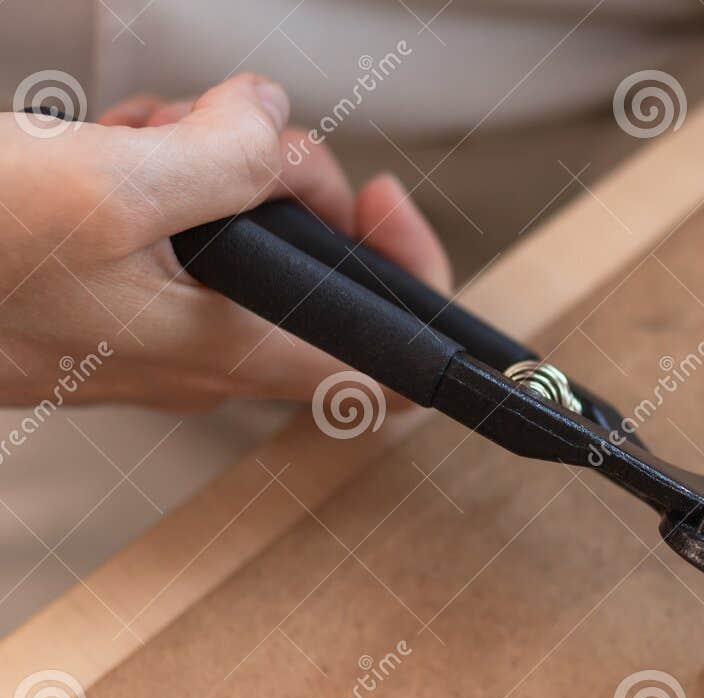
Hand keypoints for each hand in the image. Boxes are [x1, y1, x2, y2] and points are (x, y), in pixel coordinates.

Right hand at [0, 73, 449, 409]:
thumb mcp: (103, 187)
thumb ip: (222, 161)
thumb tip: (275, 128)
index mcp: (224, 351)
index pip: (385, 369)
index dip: (410, 281)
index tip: (376, 202)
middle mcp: (197, 355)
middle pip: (307, 274)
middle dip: (289, 183)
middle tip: (245, 133)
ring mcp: (145, 330)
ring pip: (233, 245)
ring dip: (210, 168)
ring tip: (149, 131)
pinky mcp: (98, 299)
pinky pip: (163, 239)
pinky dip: (151, 179)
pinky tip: (105, 146)